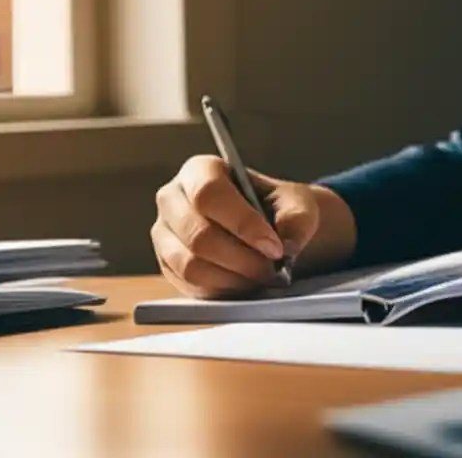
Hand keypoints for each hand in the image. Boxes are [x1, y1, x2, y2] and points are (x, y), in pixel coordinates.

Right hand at [151, 155, 322, 297]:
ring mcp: (164, 235)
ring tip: (262, 278)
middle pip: (198, 235)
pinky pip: (190, 286)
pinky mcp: (167, 266)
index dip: (242, 223)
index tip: (274, 248)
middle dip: (241, 259)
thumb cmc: (277, 209)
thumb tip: (287, 247)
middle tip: (272, 269)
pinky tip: (246, 285)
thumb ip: (297, 220)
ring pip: (191, 265)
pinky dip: (223, 291)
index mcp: (200, 170)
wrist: (266, 230)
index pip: (209, 193)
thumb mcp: (296, 204)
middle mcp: (172, 199)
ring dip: (233, 278)